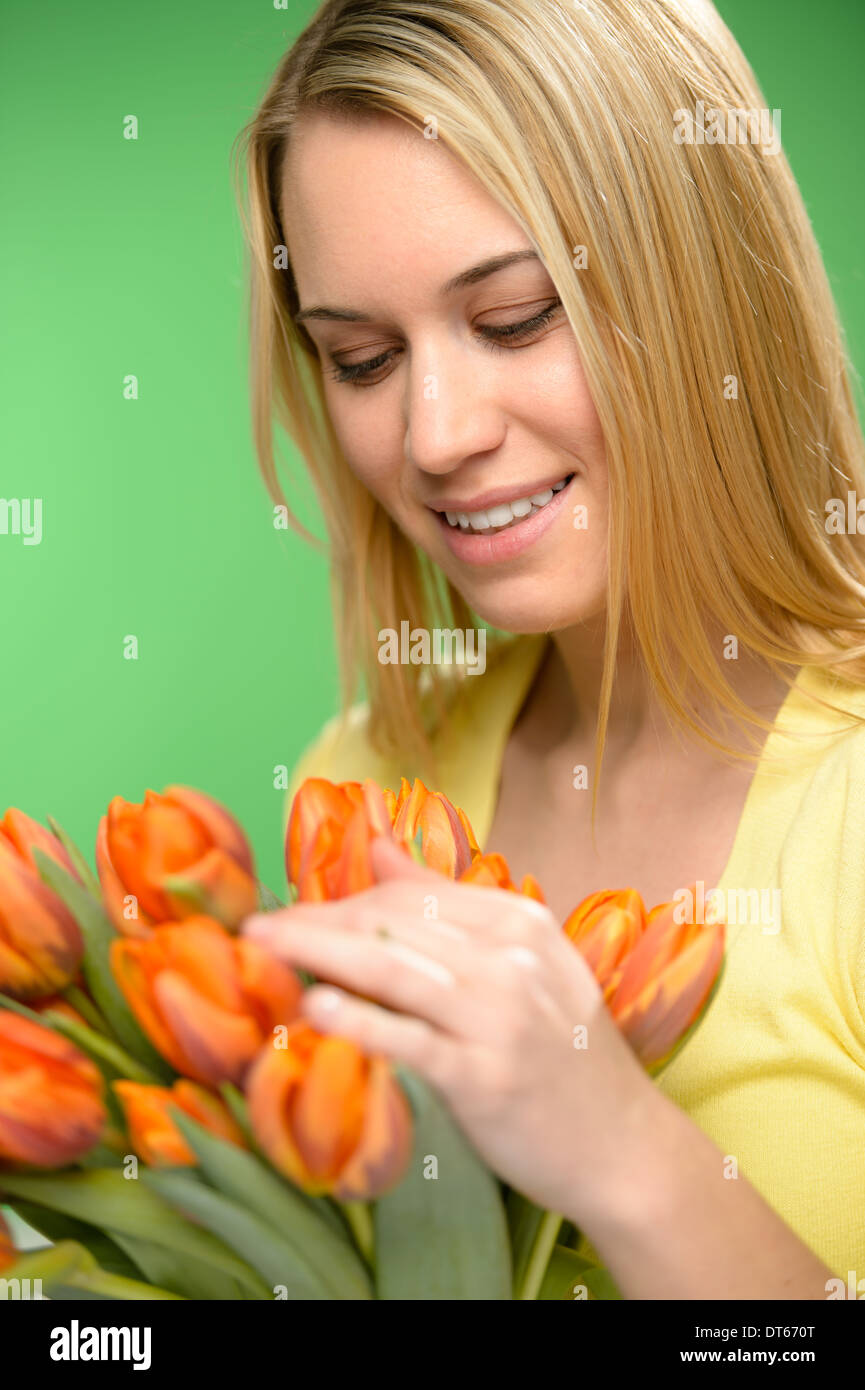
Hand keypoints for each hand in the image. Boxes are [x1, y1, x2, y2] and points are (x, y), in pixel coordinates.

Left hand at [241, 836, 654, 1220]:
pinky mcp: (484, 1075)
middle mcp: (511, 958)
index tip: (296, 914)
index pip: (410, 896)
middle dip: (317, 922)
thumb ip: (448, 903)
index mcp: (519, 922)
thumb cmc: (565, 1054)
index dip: (344, 901)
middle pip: (393, 926)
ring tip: (263, 948)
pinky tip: (313, 1007)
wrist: (622, 1148)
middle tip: (256, 925)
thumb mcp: (523, 963)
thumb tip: (378, 845)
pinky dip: (358, 1019)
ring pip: (390, 970)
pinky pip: (407, 1039)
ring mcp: (499, 1015)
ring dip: (318, 953)